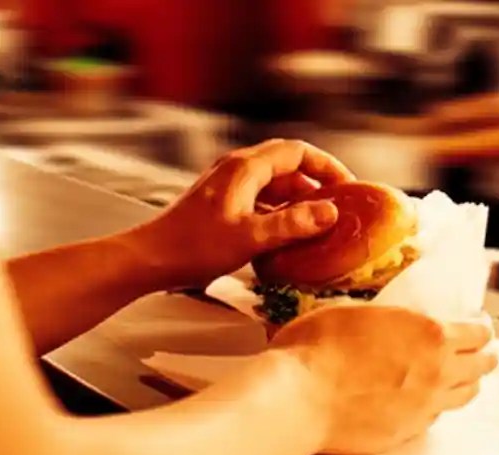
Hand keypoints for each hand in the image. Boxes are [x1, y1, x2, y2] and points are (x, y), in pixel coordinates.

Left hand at [136, 139, 355, 288]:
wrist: (150, 259)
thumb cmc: (193, 247)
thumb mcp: (250, 237)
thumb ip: (293, 224)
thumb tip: (331, 213)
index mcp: (245, 168)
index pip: (297, 151)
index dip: (327, 166)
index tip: (348, 186)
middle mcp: (236, 170)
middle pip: (287, 165)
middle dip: (316, 183)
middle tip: (339, 205)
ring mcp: (227, 186)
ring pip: (274, 185)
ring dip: (298, 200)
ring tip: (319, 224)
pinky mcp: (222, 205)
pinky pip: (260, 200)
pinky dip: (280, 212)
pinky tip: (288, 235)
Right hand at [272, 305, 497, 454]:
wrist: (298, 400)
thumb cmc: (316, 347)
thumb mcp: (352, 311)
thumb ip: (384, 320)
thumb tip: (388, 323)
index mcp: (429, 334)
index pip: (477, 333)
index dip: (480, 328)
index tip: (477, 326)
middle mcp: (437, 372)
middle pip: (481, 367)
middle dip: (484, 356)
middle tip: (480, 352)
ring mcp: (424, 408)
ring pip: (464, 396)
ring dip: (466, 384)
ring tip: (461, 379)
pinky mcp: (405, 434)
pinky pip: (433, 419)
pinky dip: (434, 408)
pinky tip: (423, 403)